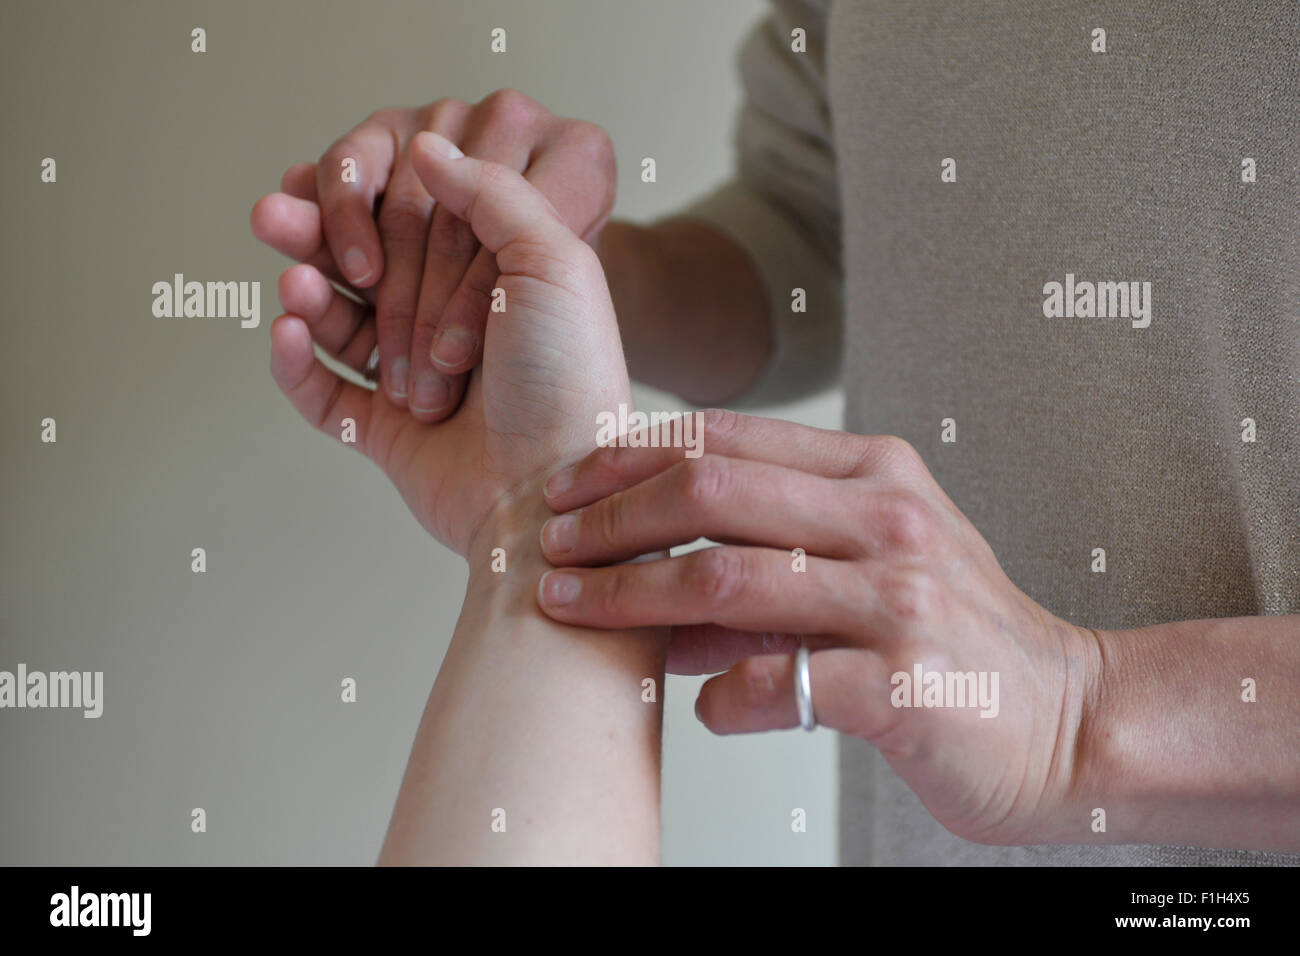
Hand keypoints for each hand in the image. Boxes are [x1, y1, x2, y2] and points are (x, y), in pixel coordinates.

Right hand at [251, 91, 615, 421]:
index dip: (371, 203)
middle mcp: (452, 328)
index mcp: (492, 285)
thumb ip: (492, 194)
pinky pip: (324, 395)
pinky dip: (296, 362)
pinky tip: (284, 328)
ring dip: (308, 298)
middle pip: (367, 272)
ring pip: (339, 328)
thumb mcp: (552, 261)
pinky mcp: (386, 435)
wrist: (555, 486)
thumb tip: (430, 143)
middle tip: (274, 213)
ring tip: (293, 278)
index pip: (418, 227)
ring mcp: (416, 382)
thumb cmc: (567, 376)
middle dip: (317, 242)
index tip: (331, 177)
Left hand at [534, 410, 1103, 845]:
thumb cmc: (955, 639)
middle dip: (612, 518)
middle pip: (712, 493)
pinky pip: (782, 685)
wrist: (1070, 719)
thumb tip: (650, 601)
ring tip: (572, 609)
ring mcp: (899, 602)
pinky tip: (702, 709)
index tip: (566, 487)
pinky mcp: (906, 685)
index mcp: (874, 474)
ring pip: (730, 582)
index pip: (725, 441)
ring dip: (632, 597)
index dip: (630, 458)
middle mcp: (887, 522)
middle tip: (548, 544)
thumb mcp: (868, 573)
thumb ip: (766, 570)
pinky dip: (723, 699)